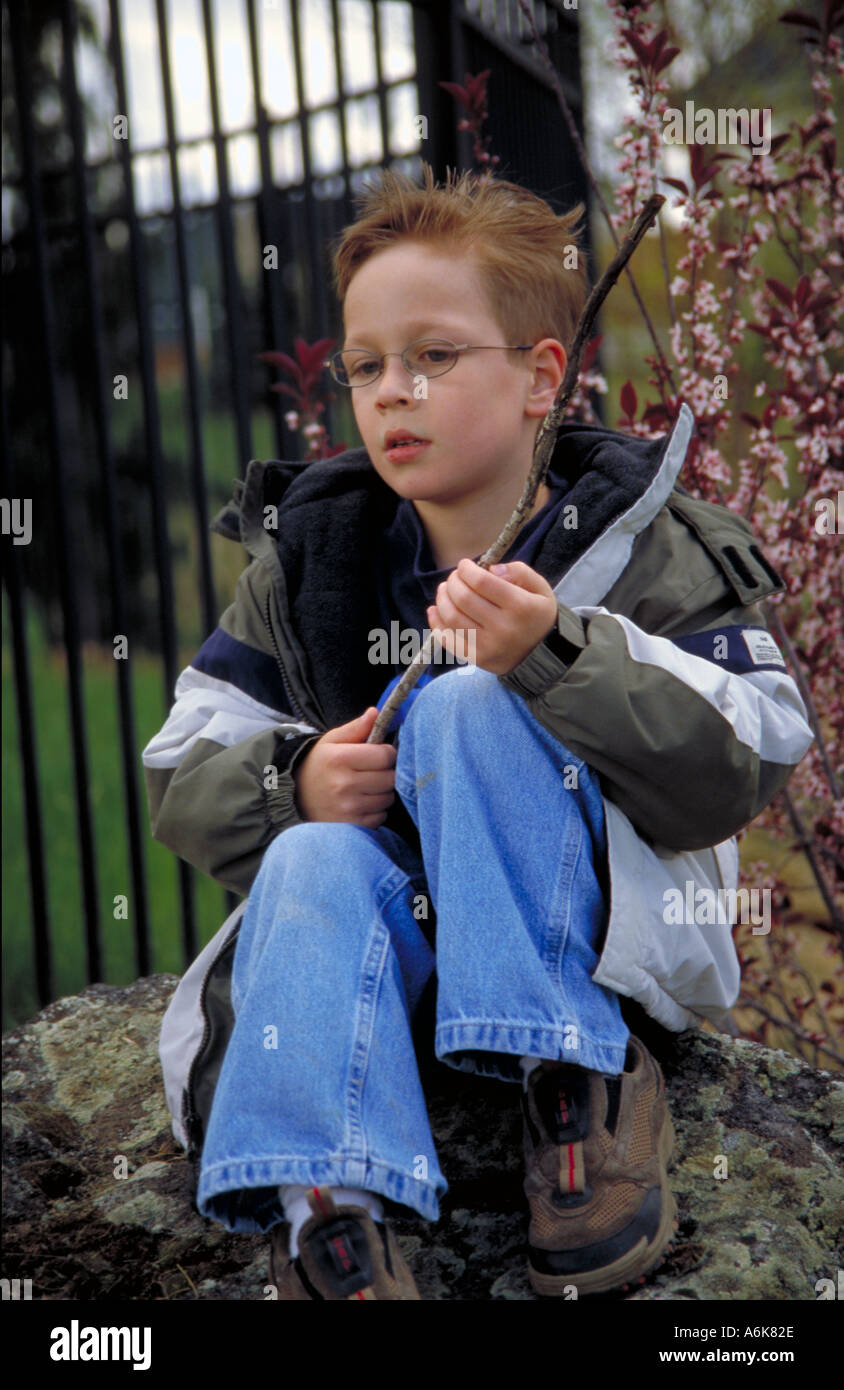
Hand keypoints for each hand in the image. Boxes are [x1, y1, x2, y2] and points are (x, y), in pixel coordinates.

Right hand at [292, 706, 396, 826]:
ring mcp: (348, 808)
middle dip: (386, 773)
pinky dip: (375, 811)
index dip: (386, 753)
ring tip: (364, 788)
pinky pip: (380, 816)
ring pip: (388, 798)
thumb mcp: (331, 742)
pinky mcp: (351, 825)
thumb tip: (376, 712)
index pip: (385, 755)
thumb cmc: (319, 766)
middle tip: (371, 772)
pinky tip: (360, 804)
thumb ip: (356, 727)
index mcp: (339, 758)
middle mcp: (344, 784)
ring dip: (382, 793)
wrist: (294, 799)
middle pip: (390, 778)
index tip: (378, 754)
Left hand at [426, 558, 558, 675]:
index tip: (464, 565)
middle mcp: (504, 628)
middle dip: (453, 581)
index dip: (467, 570)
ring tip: (445, 589)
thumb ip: (519, 571)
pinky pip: (448, 640)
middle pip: (463, 598)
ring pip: (452, 617)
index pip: (482, 582)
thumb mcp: (540, 589)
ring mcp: (488, 646)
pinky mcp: (477, 659)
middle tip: (455, 576)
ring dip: (442, 598)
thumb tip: (490, 568)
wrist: (545, 656)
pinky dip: (436, 623)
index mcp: (520, 607)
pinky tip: (435, 610)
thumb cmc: (538, 616)